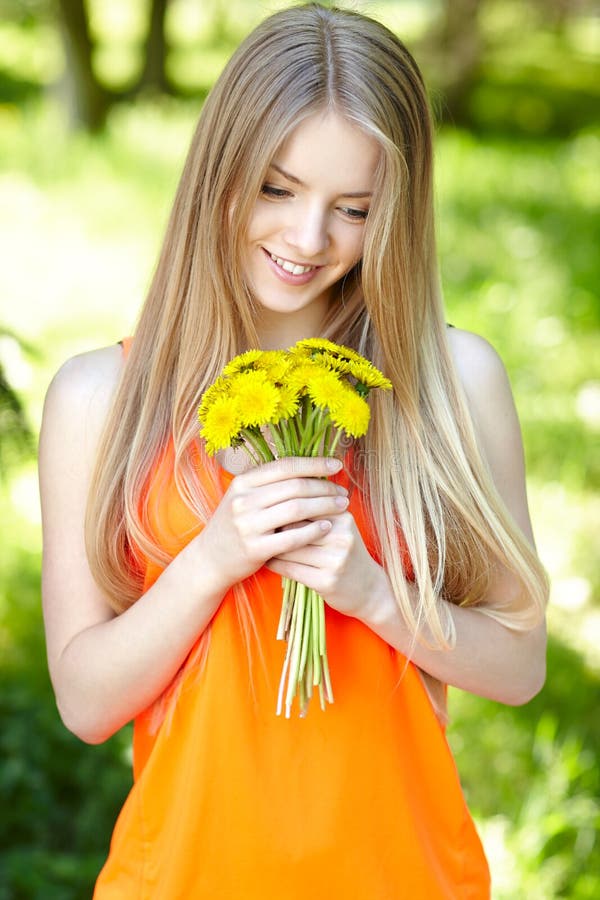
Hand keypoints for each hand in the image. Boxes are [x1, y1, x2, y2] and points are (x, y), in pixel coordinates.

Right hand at [196, 457, 348, 594]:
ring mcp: (247, 525)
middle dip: (324, 488)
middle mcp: (243, 500)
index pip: (285, 465)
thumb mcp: (244, 497)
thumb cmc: (235, 525)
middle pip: (295, 487)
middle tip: (343, 492)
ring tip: (341, 506)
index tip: (337, 465)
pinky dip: (313, 530)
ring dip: (324, 506)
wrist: (210, 559)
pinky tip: (328, 526)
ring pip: (296, 509)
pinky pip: (292, 537)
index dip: (314, 463)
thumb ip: (269, 483)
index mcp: (243, 482)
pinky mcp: (254, 549)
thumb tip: (308, 467)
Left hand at [265, 508, 383, 619]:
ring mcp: (335, 560)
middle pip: (293, 526)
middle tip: (260, 530)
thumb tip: (276, 500)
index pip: (302, 505)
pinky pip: (290, 569)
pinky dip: (275, 565)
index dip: (282, 509)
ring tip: (262, 545)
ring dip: (272, 548)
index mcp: (343, 517)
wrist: (370, 589)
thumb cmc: (346, 553)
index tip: (267, 512)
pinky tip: (269, 562)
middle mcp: (341, 536)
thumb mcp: (340, 527)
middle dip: (274, 528)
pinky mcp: (326, 581)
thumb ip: (315, 512)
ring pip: (289, 548)